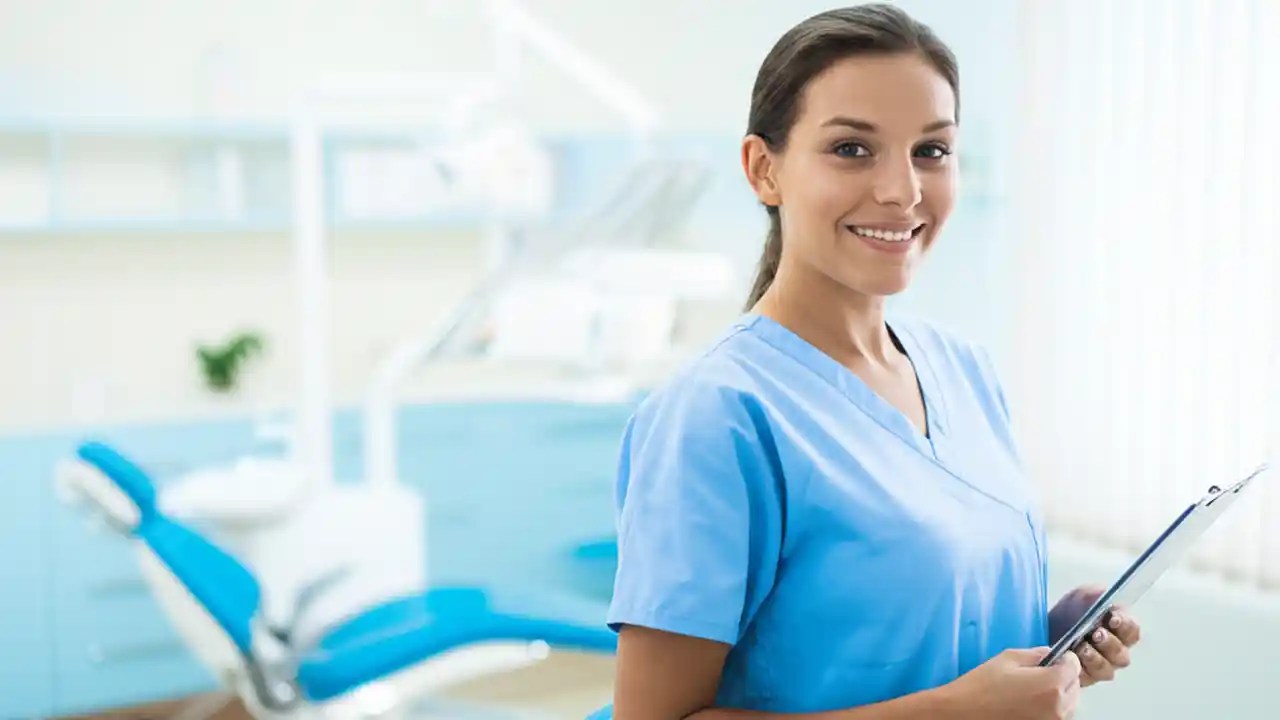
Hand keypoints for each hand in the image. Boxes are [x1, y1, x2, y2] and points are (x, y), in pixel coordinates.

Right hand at [940, 647, 1080, 719]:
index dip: (1064, 658)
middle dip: (1063, 676)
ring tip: (1036, 690)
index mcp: (1052, 684)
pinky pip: (1058, 716)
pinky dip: (1052, 708)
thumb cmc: (982, 685)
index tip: (1054, 657)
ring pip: (1070, 704)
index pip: (1074, 666)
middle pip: (1075, 686)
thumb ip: (1036, 654)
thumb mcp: (1008, 659)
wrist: (964, 714)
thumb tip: (1052, 653)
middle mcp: (1060, 707)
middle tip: (1042, 672)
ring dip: (1060, 694)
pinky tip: (1032, 704)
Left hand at [1049, 584, 1141, 686]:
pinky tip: (1072, 658)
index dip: (1126, 625)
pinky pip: (1089, 678)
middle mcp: (1114, 652)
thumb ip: (1093, 594)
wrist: (1043, 632)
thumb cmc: (1068, 615)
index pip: (1132, 630)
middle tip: (1096, 633)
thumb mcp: (1078, 598)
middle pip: (1122, 653)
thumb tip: (1103, 593)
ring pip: (1107, 668)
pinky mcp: (1085, 679)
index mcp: (1118, 631)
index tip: (1113, 618)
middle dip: (1109, 643)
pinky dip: (1082, 668)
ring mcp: (1101, 667)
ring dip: (1095, 657)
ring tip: (1081, 646)